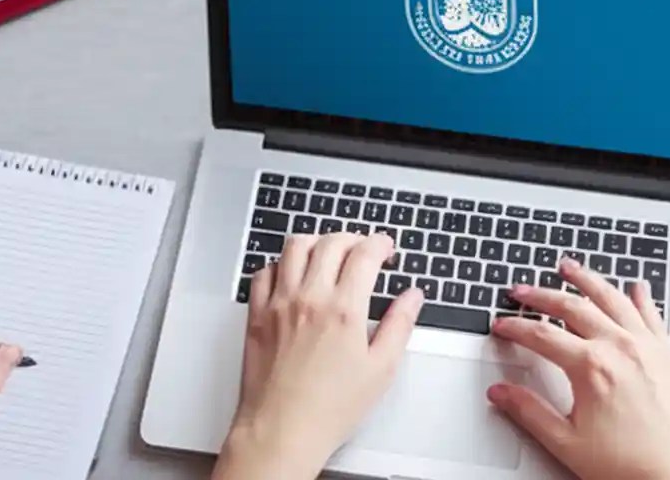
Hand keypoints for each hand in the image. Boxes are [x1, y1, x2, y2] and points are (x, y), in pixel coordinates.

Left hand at [213, 233, 422, 479]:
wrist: (281, 430)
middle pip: (331, 242)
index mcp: (344, 310)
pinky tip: (292, 275)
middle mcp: (309, 299)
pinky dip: (280, 264)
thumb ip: (399, 325)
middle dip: (353, 238)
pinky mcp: (257, 314)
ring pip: (295, 247)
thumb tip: (412, 297)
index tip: (386, 248)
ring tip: (328, 254)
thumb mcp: (381, 369)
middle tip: (363, 250)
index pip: (365, 253)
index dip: (380, 243)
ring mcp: (279, 303)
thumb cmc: (329, 408)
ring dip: (317, 242)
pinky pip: (264, 272)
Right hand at [489, 259, 669, 479]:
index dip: (515, 327)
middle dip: (541, 295)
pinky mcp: (667, 353)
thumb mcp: (568, 442)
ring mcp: (646, 346)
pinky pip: (651, 313)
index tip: (502, 325)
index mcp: (591, 367)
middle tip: (522, 290)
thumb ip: (530, 412)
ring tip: (568, 267)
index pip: (541, 335)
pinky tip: (634, 286)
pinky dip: (639, 296)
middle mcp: (619, 347)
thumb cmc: (632, 464)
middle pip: (571, 306)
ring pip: (611, 298)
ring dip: (586, 278)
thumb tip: (501, 392)